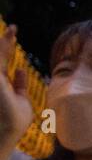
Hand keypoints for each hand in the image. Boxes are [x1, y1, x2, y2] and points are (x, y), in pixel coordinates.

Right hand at [0, 25, 32, 144]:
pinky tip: (10, 35)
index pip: (3, 59)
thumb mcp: (21, 99)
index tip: (13, 29)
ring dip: (5, 43)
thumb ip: (19, 84)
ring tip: (13, 29)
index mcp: (0, 81)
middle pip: (0, 55)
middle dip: (5, 42)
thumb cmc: (14, 121)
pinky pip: (1, 58)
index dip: (6, 44)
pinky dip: (4, 47)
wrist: (7, 132)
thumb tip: (21, 70)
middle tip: (13, 27)